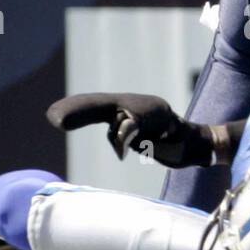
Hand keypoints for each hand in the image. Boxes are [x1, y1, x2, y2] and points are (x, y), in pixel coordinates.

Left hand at [45, 92, 212, 167]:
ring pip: (119, 125)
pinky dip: (130, 140)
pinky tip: (139, 146)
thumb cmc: (166, 143)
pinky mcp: (158, 119)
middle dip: (78, 111)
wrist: (197, 144)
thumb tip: (116, 137)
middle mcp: (136, 103)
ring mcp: (148, 109)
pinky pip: (134, 130)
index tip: (52, 116)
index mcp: (129, 105)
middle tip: (54, 119)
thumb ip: (122, 133)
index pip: (97, 105)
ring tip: (142, 143)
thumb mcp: (137, 138)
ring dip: (122, 139)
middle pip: (101, 105)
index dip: (75, 108)